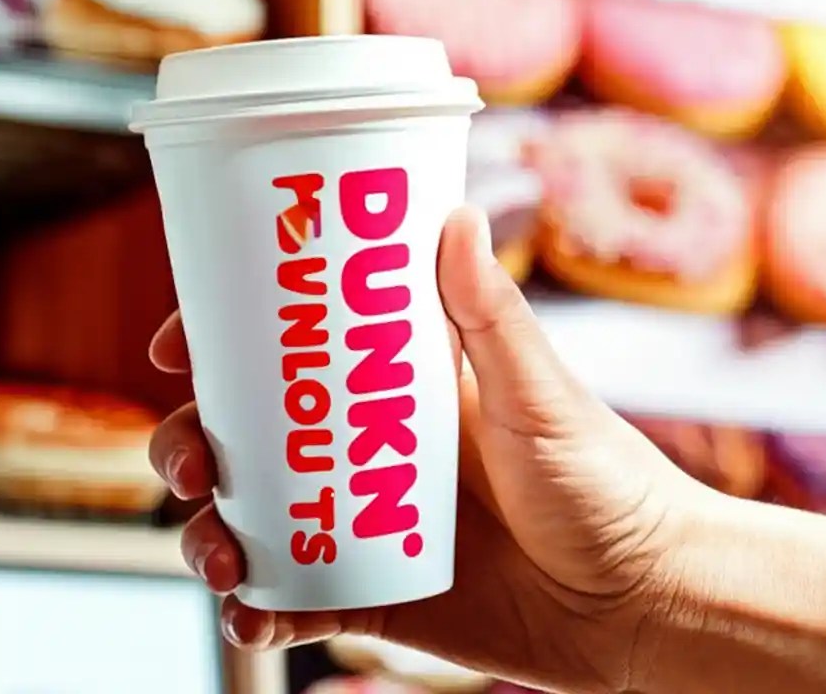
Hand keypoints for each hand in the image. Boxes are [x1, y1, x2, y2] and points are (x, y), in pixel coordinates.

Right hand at [147, 206, 707, 692]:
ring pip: (260, 520)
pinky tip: (250, 611)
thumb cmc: (609, 484)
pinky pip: (296, 599)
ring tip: (215, 549)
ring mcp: (370, 529)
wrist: (645, 599)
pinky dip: (258, 608)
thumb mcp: (544, 396)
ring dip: (210, 531)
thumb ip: (493, 318)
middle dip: (196, 444)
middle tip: (190, 460)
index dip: (227, 345)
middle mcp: (376, 455)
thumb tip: (455, 214)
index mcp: (406, 392)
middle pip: (252, 438)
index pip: (298, 353)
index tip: (180, 344)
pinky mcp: (378, 597)